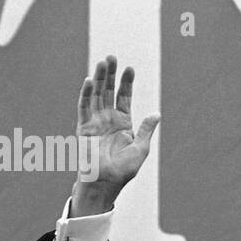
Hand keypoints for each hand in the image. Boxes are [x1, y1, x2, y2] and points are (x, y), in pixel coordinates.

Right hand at [70, 54, 159, 215]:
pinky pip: (84, 107)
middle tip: (112, 57)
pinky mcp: (83, 128)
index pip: (124, 97)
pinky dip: (86, 94)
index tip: (130, 68)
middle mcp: (108, 120)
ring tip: (102, 62)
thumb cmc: (123, 170)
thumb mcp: (141, 149)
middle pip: (109, 91)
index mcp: (123, 124)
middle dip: (111, 75)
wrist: (106, 183)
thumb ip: (146, 130)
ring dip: (99, 79)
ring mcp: (95, 122)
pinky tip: (90, 80)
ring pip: (96, 95)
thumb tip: (156, 114)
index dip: (126, 83)